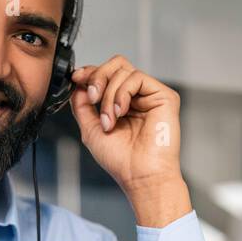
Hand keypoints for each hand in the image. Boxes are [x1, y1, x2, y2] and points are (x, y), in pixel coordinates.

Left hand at [69, 56, 190, 226]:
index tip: (76, 78)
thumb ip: (82, 105)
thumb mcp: (90, 129)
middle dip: (98, 77)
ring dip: (108, 95)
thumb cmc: (121, 160)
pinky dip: (122, 93)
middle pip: (116, 64)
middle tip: (92, 98)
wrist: (139, 176)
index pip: (107, 74)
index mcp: (122, 103)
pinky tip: (120, 112)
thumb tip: (78, 84)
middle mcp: (138, 96)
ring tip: (109, 120)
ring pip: (123, 70)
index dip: (90, 72)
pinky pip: (137, 77)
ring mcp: (151, 95)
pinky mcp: (164, 96)